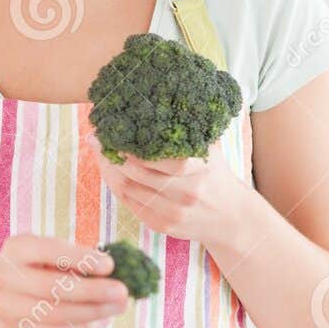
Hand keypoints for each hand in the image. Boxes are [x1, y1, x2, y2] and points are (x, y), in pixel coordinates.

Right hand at [0, 234, 129, 327]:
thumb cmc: (29, 266)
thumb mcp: (41, 251)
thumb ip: (70, 257)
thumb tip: (111, 270)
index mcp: (16, 249)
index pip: (48, 251)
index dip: (80, 258)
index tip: (109, 264)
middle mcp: (6, 278)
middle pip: (53, 288)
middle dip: (93, 291)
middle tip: (122, 292)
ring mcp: (9, 308)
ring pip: (56, 315)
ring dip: (93, 313)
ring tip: (117, 307)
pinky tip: (102, 320)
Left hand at [88, 135, 251, 254]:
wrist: (232, 218)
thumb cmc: (216, 176)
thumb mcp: (210, 150)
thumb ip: (189, 130)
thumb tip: (162, 100)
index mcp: (198, 170)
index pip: (156, 158)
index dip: (129, 147)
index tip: (112, 132)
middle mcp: (186, 193)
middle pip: (137, 174)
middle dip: (111, 156)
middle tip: (96, 140)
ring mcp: (173, 213)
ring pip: (129, 190)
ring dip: (109, 172)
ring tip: (100, 154)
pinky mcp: (163, 226)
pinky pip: (131, 205)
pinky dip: (117, 188)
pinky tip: (111, 173)